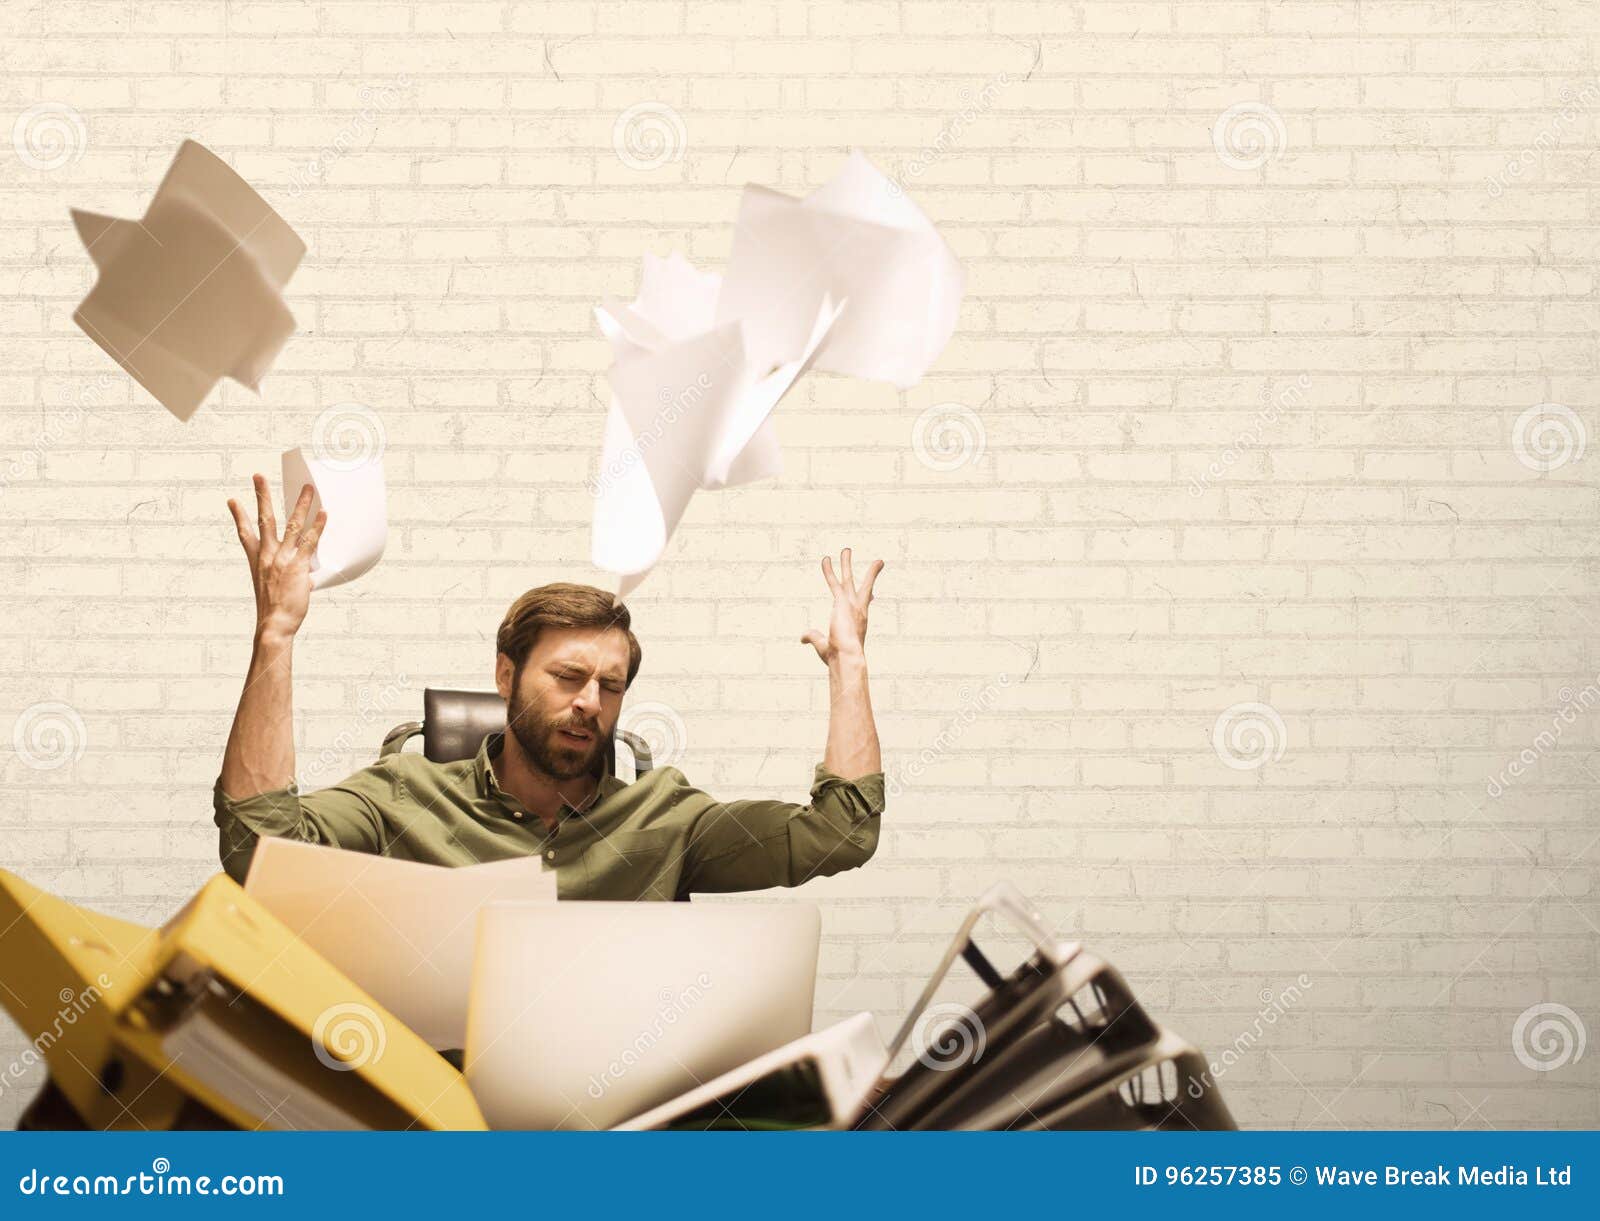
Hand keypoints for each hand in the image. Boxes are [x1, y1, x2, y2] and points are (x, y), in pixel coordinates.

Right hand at [227, 473, 326, 644]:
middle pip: (264, 519)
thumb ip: (288, 577)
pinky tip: (323, 513)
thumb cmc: (274, 611)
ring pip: (291, 524)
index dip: (238, 516)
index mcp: (257, 561)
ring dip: (301, 504)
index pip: (244, 534)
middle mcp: (267, 555)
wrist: (274, 624)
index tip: (232, 500)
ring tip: (307, 488)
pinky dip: (318, 526)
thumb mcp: (273, 589)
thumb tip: (305, 578)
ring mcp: (282, 558)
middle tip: (258, 476)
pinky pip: (310, 540)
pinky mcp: (297, 565)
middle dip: (261, 495)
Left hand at [802, 548, 882, 666]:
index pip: (865, 607)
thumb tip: (802, 637)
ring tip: (846, 549)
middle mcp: (860, 611)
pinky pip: (833, 582)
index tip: (873, 594)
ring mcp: (853, 604)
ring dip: (847, 563)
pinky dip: (828, 570)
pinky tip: (825, 559)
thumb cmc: (838, 657)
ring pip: (850, 579)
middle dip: (871, 574)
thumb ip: (813, 638)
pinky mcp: (842, 602)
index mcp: (859, 622)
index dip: (869, 599)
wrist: (847, 658)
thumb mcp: (823, 646)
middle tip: (879, 562)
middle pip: (866, 588)